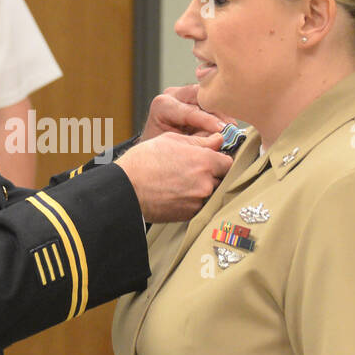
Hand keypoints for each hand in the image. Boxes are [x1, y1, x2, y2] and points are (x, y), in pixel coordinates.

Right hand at [115, 131, 231, 221]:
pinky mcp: (190, 214)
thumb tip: (218, 140)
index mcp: (205, 161)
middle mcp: (206, 182)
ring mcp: (199, 201)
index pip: (229, 162)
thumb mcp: (172, 140)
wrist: (126, 188)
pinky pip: (199, 206)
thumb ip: (200, 141)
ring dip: (202, 189)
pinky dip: (192, 201)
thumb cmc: (144, 161)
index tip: (212, 160)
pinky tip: (177, 194)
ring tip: (182, 183)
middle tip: (193, 172)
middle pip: (222, 179)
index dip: (220, 160)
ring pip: (211, 193)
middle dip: (212, 175)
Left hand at [139, 85, 233, 140]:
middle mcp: (173, 95)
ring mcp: (184, 94)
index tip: (223, 130)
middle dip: (218, 112)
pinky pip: (211, 101)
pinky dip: (221, 113)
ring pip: (209, 97)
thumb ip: (196, 141)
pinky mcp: (195, 97)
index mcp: (162, 105)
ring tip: (232, 128)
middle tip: (231, 128)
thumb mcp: (176, 146)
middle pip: (201, 97)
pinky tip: (229, 125)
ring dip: (222, 112)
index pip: (189, 111)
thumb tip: (219, 139)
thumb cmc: (161, 150)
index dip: (208, 121)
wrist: (155, 149)